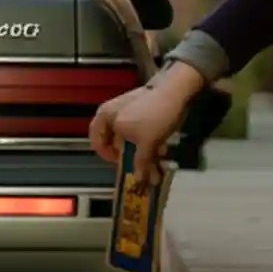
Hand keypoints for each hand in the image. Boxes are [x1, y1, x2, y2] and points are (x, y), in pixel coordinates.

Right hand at [89, 61, 205, 184]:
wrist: (175, 90)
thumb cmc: (155, 115)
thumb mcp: (148, 143)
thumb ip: (141, 163)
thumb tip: (139, 181)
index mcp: (105, 119)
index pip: (97, 143)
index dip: (110, 158)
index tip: (125, 166)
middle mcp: (111, 113)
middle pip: (115, 142)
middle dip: (132, 158)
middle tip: (144, 168)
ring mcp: (125, 110)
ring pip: (130, 137)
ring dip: (143, 151)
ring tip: (158, 160)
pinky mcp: (139, 108)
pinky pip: (138, 129)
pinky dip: (147, 140)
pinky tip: (162, 146)